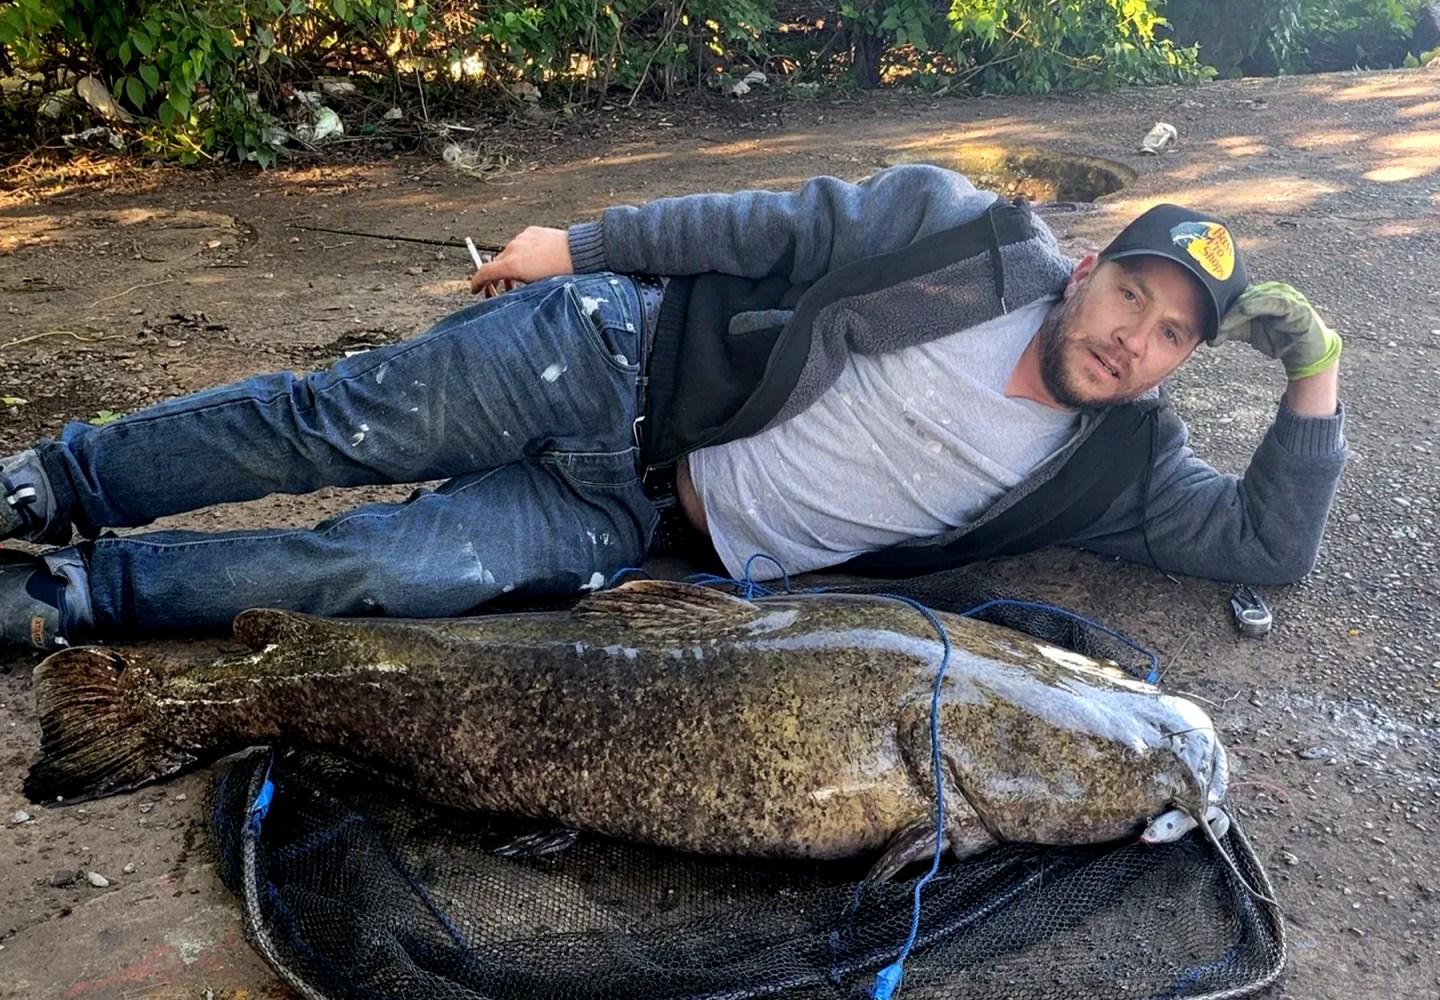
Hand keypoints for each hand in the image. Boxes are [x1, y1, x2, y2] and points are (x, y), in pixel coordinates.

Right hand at [469, 226, 572, 296]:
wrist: (579, 253)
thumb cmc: (561, 274)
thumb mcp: (536, 288)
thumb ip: (517, 289)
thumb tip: (508, 293)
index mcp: (512, 265)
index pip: (484, 273)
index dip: (477, 283)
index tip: (475, 289)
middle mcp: (513, 249)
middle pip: (496, 264)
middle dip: (497, 278)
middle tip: (504, 290)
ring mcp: (521, 238)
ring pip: (509, 254)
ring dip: (511, 266)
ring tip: (522, 279)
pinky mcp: (531, 231)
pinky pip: (521, 244)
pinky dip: (522, 254)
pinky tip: (535, 262)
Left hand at [1214, 281, 1341, 379]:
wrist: (1304, 352)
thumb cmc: (1278, 338)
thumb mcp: (1249, 334)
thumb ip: (1231, 332)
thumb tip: (1210, 339)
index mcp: (1261, 294)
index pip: (1237, 297)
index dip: (1222, 310)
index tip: (1207, 322)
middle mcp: (1273, 291)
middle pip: (1244, 297)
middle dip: (1228, 313)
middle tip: (1215, 328)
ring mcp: (1286, 296)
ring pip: (1257, 298)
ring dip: (1239, 312)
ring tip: (1225, 324)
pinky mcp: (1297, 306)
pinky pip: (1277, 302)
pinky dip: (1261, 304)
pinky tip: (1246, 309)